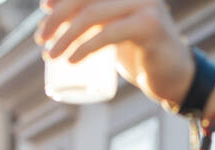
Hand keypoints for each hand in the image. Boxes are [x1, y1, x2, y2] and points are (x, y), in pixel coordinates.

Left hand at [35, 0, 194, 106]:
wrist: (174, 77)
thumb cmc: (139, 54)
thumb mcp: (113, 29)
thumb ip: (94, 18)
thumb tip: (52, 15)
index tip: (43, 7)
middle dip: (57, 15)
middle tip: (41, 38)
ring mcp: (145, 5)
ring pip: (93, 14)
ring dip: (65, 35)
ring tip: (50, 55)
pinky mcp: (150, 26)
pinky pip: (109, 33)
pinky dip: (86, 47)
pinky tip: (72, 60)